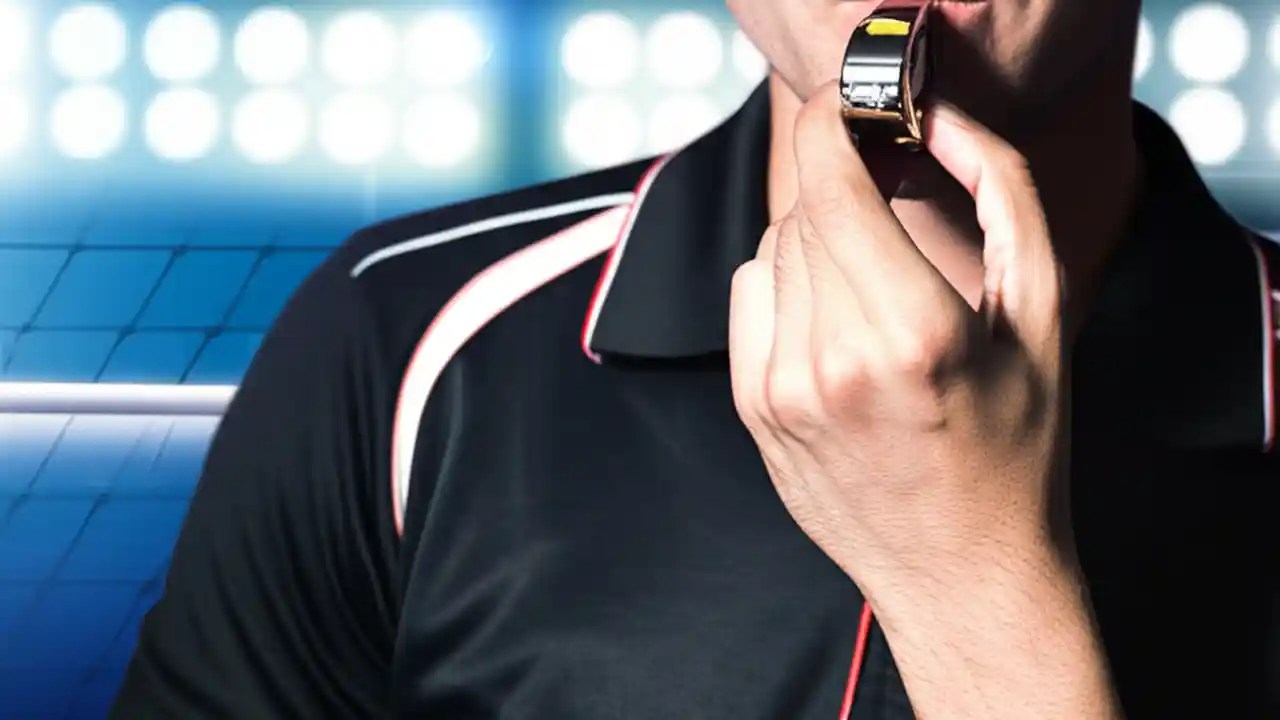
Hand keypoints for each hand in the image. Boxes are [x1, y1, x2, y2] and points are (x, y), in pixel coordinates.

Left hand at [728, 83, 1068, 601]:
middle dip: (843, 187)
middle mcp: (833, 360)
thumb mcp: (1041, 313)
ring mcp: (782, 389)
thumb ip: (1000, 193)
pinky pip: (750, 294)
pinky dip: (787, 283)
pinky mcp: (754, 409)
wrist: (962, 571)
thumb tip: (940, 117)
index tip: (849, 109)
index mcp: (913, 332)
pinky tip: (835, 319)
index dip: (832, 125)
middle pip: (805, 212)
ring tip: (875, 286)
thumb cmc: (1017, 444)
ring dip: (819, 239)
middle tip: (888, 199)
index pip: (832, 182)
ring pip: (774, 250)